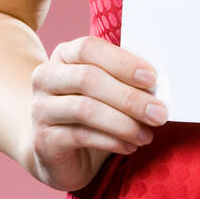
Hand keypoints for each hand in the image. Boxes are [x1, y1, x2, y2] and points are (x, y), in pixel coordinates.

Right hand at [26, 35, 167, 191]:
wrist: (55, 150)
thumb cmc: (90, 111)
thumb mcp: (106, 88)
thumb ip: (124, 79)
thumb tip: (159, 86)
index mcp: (64, 55)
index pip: (89, 48)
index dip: (122, 62)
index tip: (152, 78)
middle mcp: (46, 77)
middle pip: (88, 78)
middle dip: (129, 97)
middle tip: (159, 112)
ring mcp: (40, 109)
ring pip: (85, 109)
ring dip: (124, 123)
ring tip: (147, 134)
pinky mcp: (43, 139)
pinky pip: (81, 136)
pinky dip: (112, 141)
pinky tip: (130, 146)